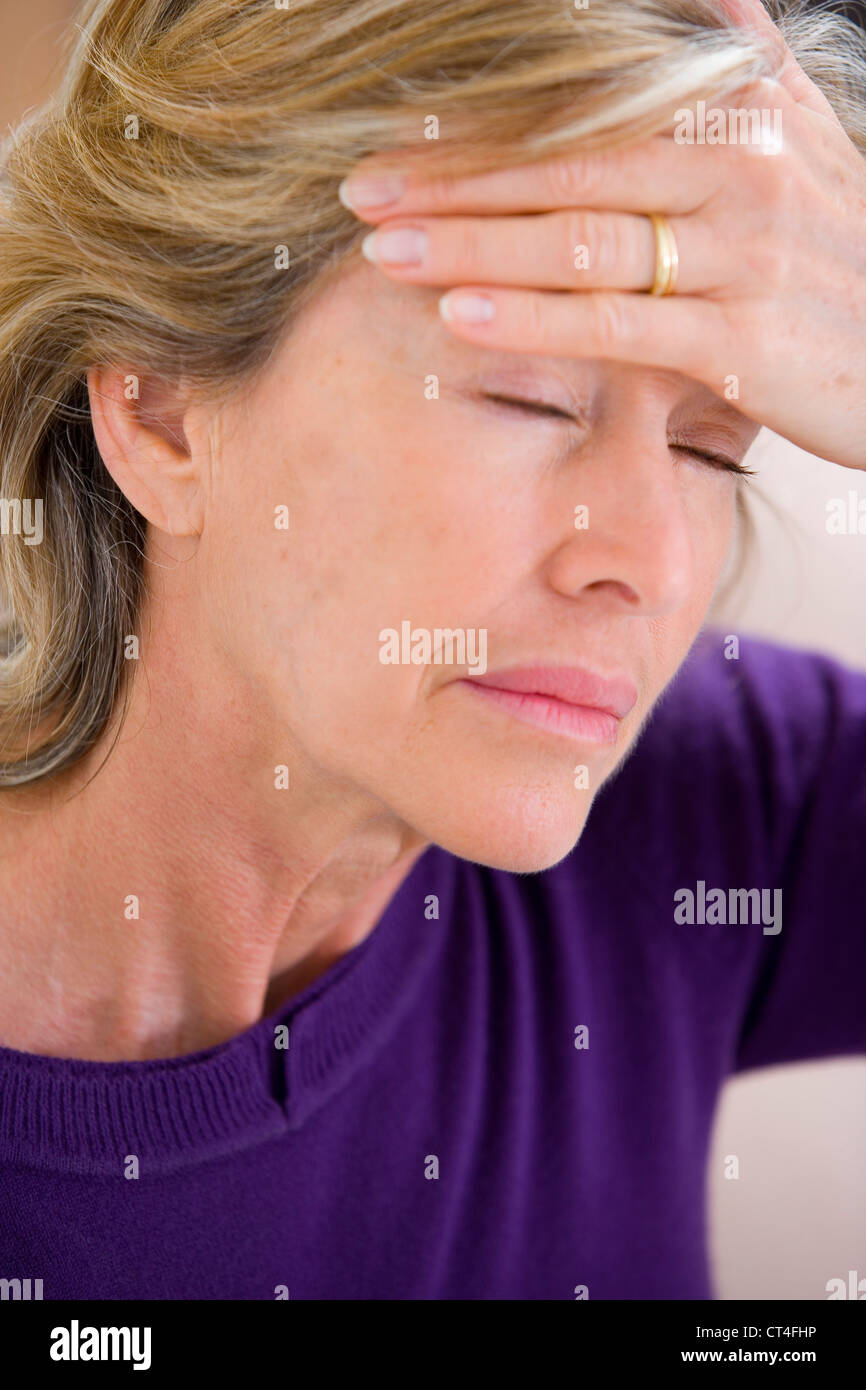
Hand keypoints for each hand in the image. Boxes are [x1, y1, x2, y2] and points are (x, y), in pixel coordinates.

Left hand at [340, 4, 865, 470]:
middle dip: (453, 181)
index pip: (583, 110)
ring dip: (472, 248)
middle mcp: (736, 170)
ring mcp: (740, 255)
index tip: (395, 141)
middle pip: (565, 167)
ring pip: (580, 242)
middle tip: (360, 195)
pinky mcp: (741, 340)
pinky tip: (460, 319)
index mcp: (737, 109)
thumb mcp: (800, 128)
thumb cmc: (835, 243)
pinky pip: (617, 324)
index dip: (484, 125)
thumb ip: (734, 51)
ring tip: (384, 255)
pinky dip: (533, 320)